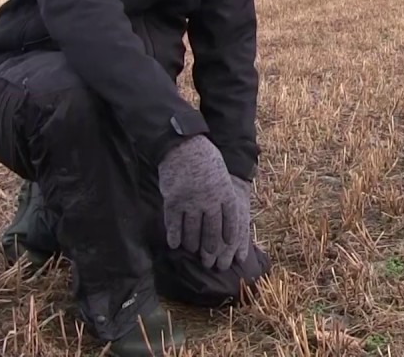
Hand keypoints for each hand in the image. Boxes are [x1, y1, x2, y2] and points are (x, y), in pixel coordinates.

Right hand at [158, 136, 247, 269]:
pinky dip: (174, 236)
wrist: (182, 145)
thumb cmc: (204, 156)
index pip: (230, 219)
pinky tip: (174, 245)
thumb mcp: (221, 173)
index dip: (229, 233)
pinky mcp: (173, 201)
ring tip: (192, 251)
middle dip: (211, 246)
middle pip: (211, 230)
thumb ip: (222, 192)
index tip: (229, 244)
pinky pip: (174, 224)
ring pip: (192, 230)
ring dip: (192, 243)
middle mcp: (209, 200)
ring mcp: (191, 202)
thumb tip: (223, 210)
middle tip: (210, 258)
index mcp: (225, 192)